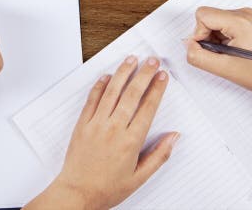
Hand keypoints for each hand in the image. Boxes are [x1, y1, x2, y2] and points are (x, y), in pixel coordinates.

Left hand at [38, 56, 177, 209]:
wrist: (77, 193)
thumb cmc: (107, 188)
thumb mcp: (139, 177)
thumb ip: (159, 155)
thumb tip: (174, 137)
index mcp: (131, 142)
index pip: (147, 108)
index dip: (157, 89)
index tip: (163, 77)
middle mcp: (114, 129)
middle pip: (132, 94)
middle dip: (144, 74)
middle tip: (152, 61)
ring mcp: (96, 124)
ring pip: (112, 91)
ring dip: (123, 73)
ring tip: (132, 59)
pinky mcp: (82, 123)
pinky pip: (92, 99)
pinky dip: (100, 85)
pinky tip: (108, 76)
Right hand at [185, 7, 251, 101]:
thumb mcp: (224, 68)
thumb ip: (198, 56)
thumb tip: (188, 45)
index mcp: (239, 21)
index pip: (202, 15)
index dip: (198, 34)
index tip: (208, 50)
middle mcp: (243, 14)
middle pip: (208, 17)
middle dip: (207, 37)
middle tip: (221, 56)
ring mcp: (247, 17)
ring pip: (215, 22)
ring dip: (215, 40)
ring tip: (229, 55)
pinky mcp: (248, 23)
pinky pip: (223, 25)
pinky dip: (222, 39)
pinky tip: (234, 52)